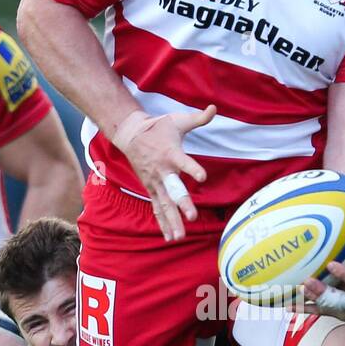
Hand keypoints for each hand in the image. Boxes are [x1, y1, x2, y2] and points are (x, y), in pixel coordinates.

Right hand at [114, 104, 215, 241]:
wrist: (131, 135)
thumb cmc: (158, 127)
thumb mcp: (178, 120)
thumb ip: (198, 118)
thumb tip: (214, 108)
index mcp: (171, 153)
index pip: (184, 162)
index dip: (193, 169)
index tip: (202, 178)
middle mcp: (162, 171)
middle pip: (173, 190)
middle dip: (182, 204)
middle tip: (192, 217)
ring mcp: (155, 183)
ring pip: (164, 204)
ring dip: (172, 221)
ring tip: (180, 237)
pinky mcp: (151, 189)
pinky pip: (157, 208)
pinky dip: (163, 223)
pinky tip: (170, 237)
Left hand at [300, 238, 344, 321]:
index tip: (331, 264)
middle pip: (340, 301)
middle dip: (323, 294)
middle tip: (307, 282)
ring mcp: (344, 310)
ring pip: (326, 307)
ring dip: (311, 301)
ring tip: (297, 290)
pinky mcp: (332, 311)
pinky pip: (316, 311)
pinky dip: (302, 308)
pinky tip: (288, 305)